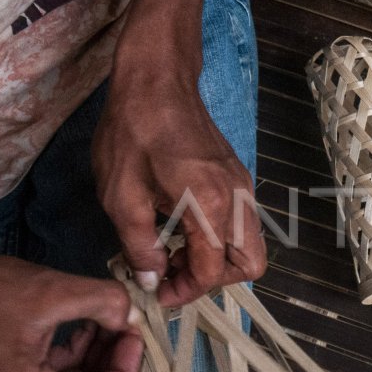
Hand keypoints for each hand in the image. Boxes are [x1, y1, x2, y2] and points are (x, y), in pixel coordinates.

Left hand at [92, 44, 265, 307]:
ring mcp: (243, 186)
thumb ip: (139, 245)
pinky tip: (182, 226)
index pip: (213, 271)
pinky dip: (218, 238)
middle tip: (174, 274)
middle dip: (213, 280)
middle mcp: (237, 200)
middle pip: (250, 265)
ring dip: (216, 260)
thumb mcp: (121, 195)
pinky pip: (241, 223)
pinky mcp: (238, 176)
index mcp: (211, 206)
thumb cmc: (134, 132)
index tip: (158, 290)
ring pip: (249, 244)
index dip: (186, 291)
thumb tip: (152, 277)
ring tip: (174, 251)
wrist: (157, 80)